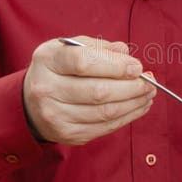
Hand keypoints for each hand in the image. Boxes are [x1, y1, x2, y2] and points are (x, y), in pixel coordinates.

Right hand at [23, 36, 155, 144]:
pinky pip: (104, 127)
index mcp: (48, 60)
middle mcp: (46, 89)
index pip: (84, 62)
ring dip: (133, 103)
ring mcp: (55, 115)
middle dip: (131, 87)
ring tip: (148, 94)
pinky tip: (139, 106)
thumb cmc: (58, 69)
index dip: (115, 65)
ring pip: (104, 112)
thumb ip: (98, 47)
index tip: (137, 67)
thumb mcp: (70, 48)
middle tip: (150, 82)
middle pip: (98, 91)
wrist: (30, 102)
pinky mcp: (67, 134)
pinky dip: (127, 117)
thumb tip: (125, 53)